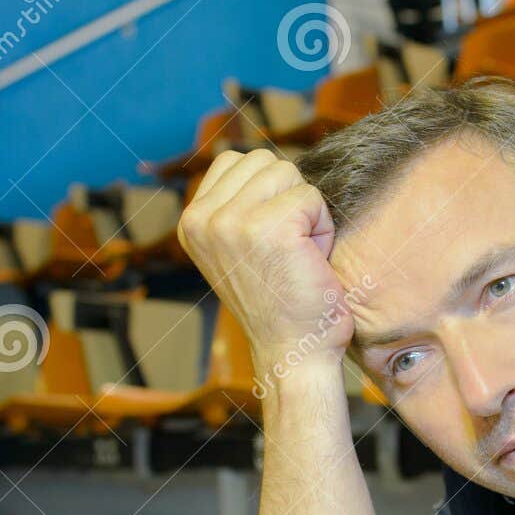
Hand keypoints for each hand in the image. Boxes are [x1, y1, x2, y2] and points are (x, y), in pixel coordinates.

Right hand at [177, 149, 351, 373]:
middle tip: (288, 251)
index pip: (237, 160)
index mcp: (191, 221)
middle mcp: (203, 219)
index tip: (269, 242)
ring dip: (307, 213)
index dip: (269, 193)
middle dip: (289, 200)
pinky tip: (310, 263)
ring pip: (289, 174)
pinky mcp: (269, 228)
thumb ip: (237, 205)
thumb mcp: (238, 248)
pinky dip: (322, 228)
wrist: (293, 353)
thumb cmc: (280, 303)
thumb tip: (263, 162)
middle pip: (266, 161)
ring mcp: (232, 222)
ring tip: (298, 256)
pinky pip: (312, 198)